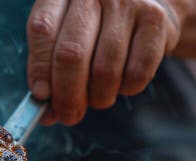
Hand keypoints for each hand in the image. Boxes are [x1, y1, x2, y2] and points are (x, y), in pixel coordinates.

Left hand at [27, 0, 189, 125]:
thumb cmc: (99, 28)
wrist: (150, 4)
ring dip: (99, 96)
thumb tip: (45, 115)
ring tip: (99, 97)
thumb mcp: (69, 37)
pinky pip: (137, 72)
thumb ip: (52, 71)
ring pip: (104, 69)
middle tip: (69, 115)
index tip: (41, 96)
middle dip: (67, 95)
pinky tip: (124, 83)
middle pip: (71, 54)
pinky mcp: (156, 20)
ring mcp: (127, 2)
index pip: (42, 29)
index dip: (39, 68)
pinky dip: (127, 89)